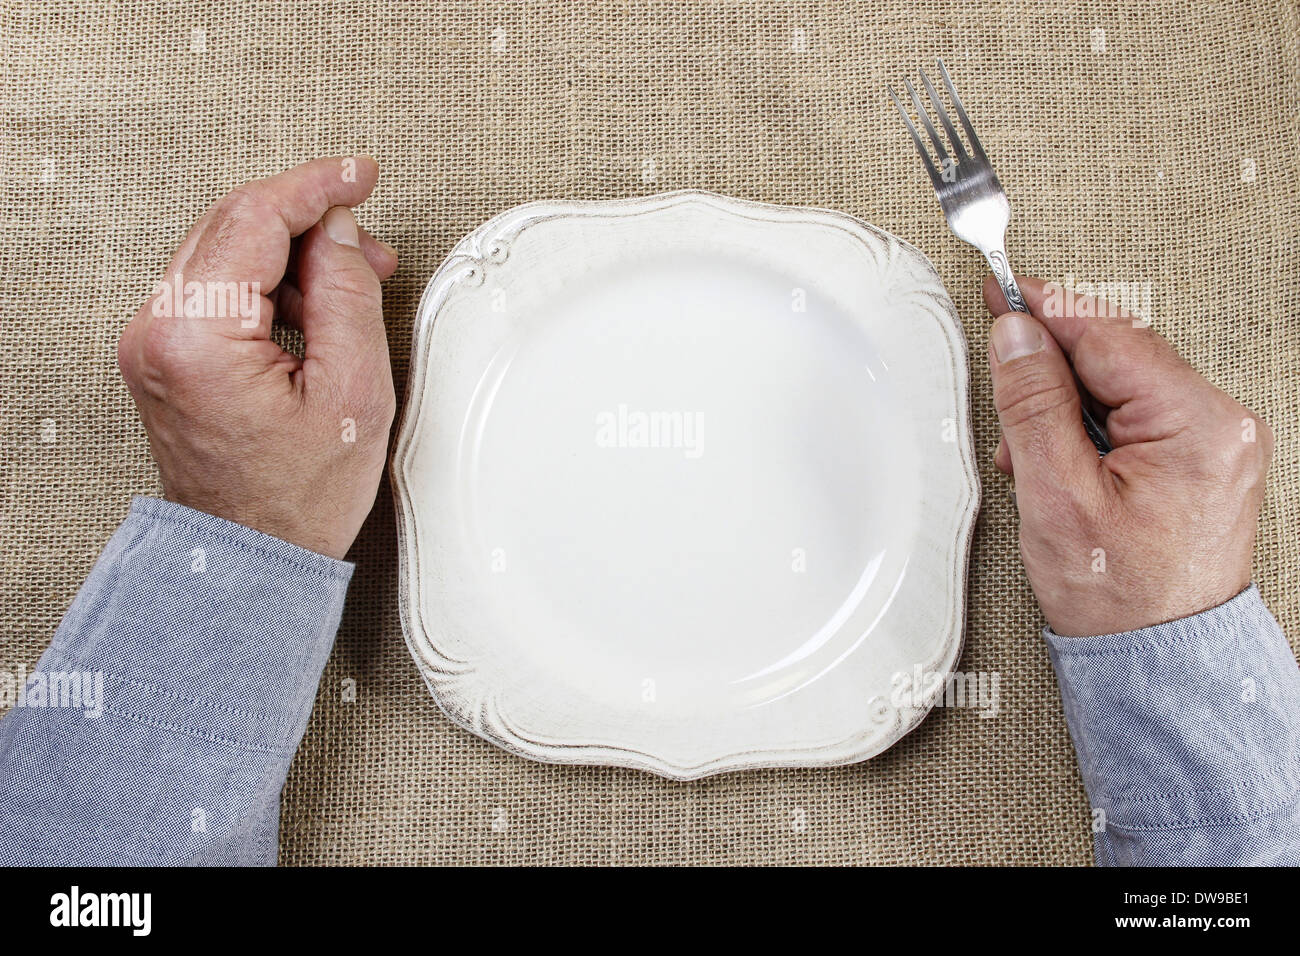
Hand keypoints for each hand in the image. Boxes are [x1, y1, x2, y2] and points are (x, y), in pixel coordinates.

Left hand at [118, 157, 398, 559]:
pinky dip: (267, 283)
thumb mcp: (352, 390)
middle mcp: (158, 331)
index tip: (356, 174)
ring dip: (292, 254)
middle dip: (308, 221)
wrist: (250, 558)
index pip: (255, 218)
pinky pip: (217, 289)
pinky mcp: (165, 355)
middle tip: (367, 238)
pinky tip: (312, 305)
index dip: (316, 186)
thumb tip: (338, 232)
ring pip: (226, 252)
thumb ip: (346, 293)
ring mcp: (154, 343)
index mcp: (196, 335)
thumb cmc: (294, 501)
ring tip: (350, 282)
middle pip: (234, 226)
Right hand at [984, 274, 1271, 636]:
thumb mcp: (1058, 495)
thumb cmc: (1123, 598)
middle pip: (1118, 356)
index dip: (1048, 308)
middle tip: (1005, 382)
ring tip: (1033, 457)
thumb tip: (1017, 337)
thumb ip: (1034, 405)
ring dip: (1065, 407)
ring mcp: (1214, 443)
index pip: (1110, 336)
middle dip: (1052, 371)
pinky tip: (1061, 464)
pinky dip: (1087, 430)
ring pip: (1121, 386)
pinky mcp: (1199, 461)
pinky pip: (1134, 417)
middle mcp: (1220, 425)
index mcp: (1198, 424)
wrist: (1159, 662)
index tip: (1004, 290)